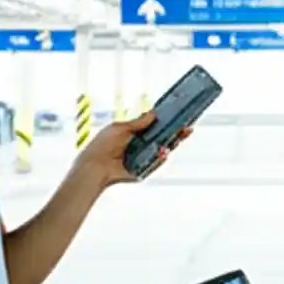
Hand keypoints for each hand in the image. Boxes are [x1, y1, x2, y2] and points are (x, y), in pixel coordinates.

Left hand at [75, 112, 193, 188]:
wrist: (95, 165)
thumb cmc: (103, 145)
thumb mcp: (121, 128)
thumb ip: (138, 123)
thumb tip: (154, 114)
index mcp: (136, 134)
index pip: (156, 128)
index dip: (167, 123)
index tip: (179, 117)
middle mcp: (142, 146)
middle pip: (164, 139)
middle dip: (177, 134)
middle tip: (188, 128)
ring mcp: (143, 158)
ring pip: (163, 151)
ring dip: (173, 144)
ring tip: (180, 136)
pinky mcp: (143, 170)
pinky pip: (156, 163)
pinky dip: (160, 158)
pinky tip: (164, 152)